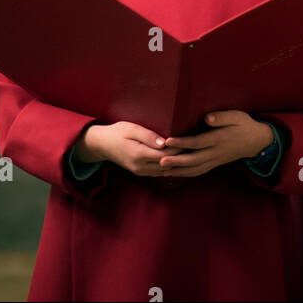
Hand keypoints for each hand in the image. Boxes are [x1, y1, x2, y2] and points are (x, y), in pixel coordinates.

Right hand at [74, 121, 191, 178]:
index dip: (181, 149)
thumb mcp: (131, 129)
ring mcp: (141, 172)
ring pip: (166, 171)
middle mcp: (141, 167)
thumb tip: (164, 142)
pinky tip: (182, 162)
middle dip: (183, 158)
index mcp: (140, 155)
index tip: (195, 142)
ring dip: (179, 165)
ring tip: (195, 156)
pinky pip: (160, 173)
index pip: (166, 154)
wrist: (101, 145)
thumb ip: (148, 136)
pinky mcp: (141, 172)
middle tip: (200, 149)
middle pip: (168, 164)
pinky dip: (171, 167)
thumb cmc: (117, 132)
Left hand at [155, 111, 275, 179]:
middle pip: (193, 159)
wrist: (256, 141)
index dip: (183, 142)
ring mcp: (214, 161)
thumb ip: (222, 117)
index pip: (198, 142)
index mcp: (219, 139)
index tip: (168, 141)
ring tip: (161, 169)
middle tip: (159, 160)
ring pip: (194, 169)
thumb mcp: (236, 116)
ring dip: (178, 170)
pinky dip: (185, 174)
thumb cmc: (244, 125)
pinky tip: (174, 173)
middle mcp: (215, 152)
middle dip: (176, 161)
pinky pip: (198, 171)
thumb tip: (207, 118)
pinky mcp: (214, 164)